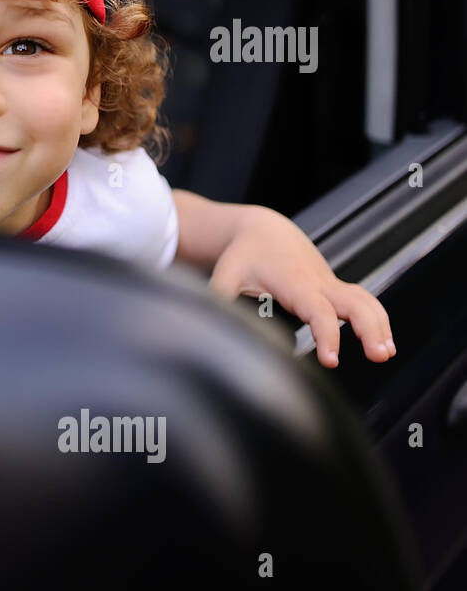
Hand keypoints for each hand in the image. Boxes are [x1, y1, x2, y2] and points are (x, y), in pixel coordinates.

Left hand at [206, 207, 395, 367]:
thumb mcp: (224, 275)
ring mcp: (330, 284)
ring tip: (386, 353)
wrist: (262, 230)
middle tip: (380, 355)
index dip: (327, 335)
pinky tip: (382, 342)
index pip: (317, 311)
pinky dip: (377, 319)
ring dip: (380, 325)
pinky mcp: (334, 288)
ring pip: (365, 301)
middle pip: (355, 303)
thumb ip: (217, 299)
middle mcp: (318, 283)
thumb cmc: (242, 255)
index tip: (331, 360)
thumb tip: (205, 323)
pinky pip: (363, 302)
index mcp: (294, 283)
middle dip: (370, 328)